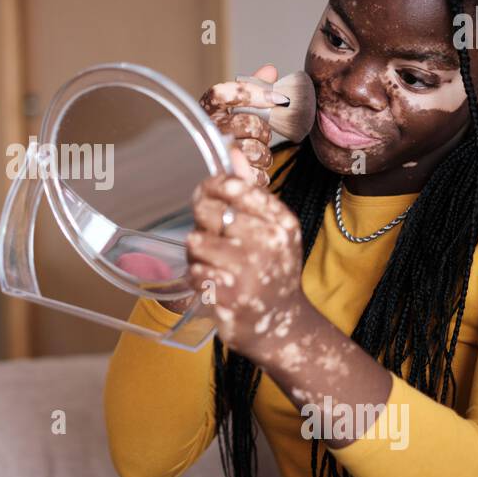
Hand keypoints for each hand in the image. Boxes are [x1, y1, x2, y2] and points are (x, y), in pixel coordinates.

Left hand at [186, 147, 309, 363]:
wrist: (283, 327)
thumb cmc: (273, 273)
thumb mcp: (272, 229)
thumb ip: (249, 190)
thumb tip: (230, 149)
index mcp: (280, 221)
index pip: (232, 185)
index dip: (210, 187)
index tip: (206, 195)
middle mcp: (269, 243)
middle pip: (207, 212)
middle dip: (202, 225)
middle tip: (213, 240)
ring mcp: (250, 271)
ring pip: (195, 242)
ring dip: (197, 255)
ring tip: (215, 265)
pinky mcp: (229, 296)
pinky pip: (194, 272)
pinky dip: (198, 279)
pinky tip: (215, 285)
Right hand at [199, 64, 284, 187]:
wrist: (211, 168)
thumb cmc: (228, 135)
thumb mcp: (237, 109)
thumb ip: (254, 88)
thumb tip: (270, 70)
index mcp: (208, 110)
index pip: (222, 93)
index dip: (252, 93)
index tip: (278, 99)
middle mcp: (208, 131)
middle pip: (248, 123)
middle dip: (263, 130)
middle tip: (261, 133)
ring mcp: (215, 155)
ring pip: (254, 150)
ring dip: (263, 153)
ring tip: (257, 153)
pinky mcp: (226, 178)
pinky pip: (255, 173)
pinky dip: (260, 172)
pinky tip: (253, 168)